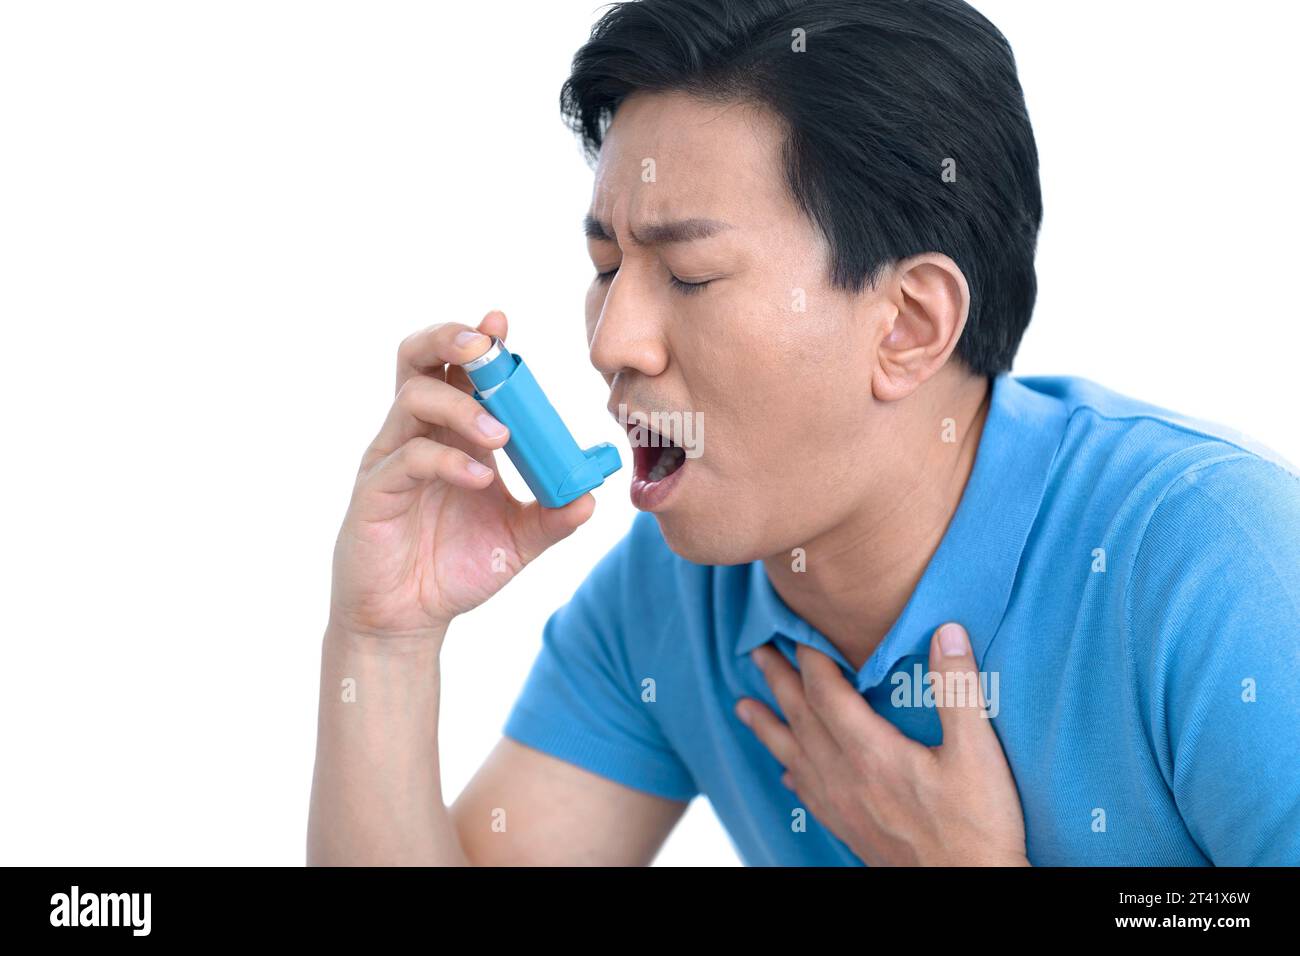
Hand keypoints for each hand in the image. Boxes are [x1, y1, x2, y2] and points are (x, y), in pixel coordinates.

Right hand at [329, 310, 595, 642]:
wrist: (407, 621)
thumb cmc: (453, 570)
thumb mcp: (515, 541)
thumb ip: (551, 518)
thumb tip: (591, 498)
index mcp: (452, 434)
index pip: (457, 369)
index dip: (478, 341)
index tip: (502, 323)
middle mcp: (418, 435)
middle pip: (417, 359)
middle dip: (450, 340)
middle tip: (486, 347)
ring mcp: (392, 459)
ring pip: (412, 398)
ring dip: (462, 407)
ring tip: (502, 435)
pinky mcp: (375, 493)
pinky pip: (409, 459)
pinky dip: (448, 461)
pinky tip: (479, 481)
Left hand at [736, 622, 1028, 865]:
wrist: (971, 888)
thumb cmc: (978, 826)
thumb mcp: (979, 753)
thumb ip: (958, 689)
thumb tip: (947, 632)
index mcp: (872, 753)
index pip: (827, 693)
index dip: (811, 658)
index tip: (799, 630)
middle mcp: (847, 778)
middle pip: (800, 718)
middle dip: (778, 681)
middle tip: (755, 650)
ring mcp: (844, 807)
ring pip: (794, 756)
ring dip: (768, 727)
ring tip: (743, 707)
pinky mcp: (850, 830)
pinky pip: (808, 794)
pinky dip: (792, 773)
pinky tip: (786, 771)